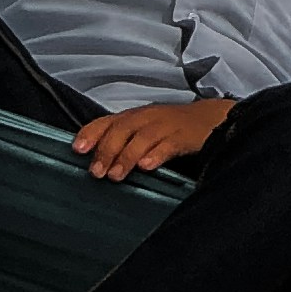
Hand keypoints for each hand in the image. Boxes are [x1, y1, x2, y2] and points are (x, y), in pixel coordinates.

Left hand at [72, 93, 236, 182]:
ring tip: (116, 175)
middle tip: (96, 172)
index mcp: (135, 116)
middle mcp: (148, 118)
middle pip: (122, 129)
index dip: (91, 133)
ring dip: (126, 156)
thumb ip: (123, 142)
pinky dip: (156, 155)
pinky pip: (169, 144)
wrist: (213, 119)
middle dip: (106, 150)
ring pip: (142, 137)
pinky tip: (147, 166)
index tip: (77, 149)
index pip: (107, 122)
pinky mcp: (185, 136)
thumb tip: (97, 162)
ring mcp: (167, 125)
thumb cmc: (174, 127)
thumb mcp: (145, 130)